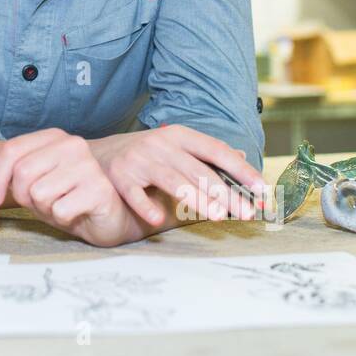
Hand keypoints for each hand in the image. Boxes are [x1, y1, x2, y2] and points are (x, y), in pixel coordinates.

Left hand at [0, 128, 146, 246]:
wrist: (106, 218)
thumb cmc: (67, 199)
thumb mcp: (31, 184)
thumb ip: (6, 170)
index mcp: (54, 137)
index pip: (11, 151)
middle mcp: (72, 145)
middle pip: (22, 174)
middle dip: (24, 197)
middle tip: (41, 204)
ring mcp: (88, 165)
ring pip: (39, 194)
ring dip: (44, 209)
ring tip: (61, 206)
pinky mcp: (99, 189)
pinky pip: (60, 210)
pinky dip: (62, 219)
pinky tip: (75, 213)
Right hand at [90, 124, 265, 225]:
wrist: (94, 154)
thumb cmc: (144, 155)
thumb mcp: (175, 147)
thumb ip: (206, 155)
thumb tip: (243, 159)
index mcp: (179, 135)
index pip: (216, 151)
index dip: (240, 170)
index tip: (261, 189)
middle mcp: (160, 144)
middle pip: (198, 169)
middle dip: (225, 192)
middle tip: (246, 212)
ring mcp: (138, 159)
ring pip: (173, 180)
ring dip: (197, 199)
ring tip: (217, 216)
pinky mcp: (118, 177)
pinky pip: (135, 194)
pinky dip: (147, 206)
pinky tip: (159, 219)